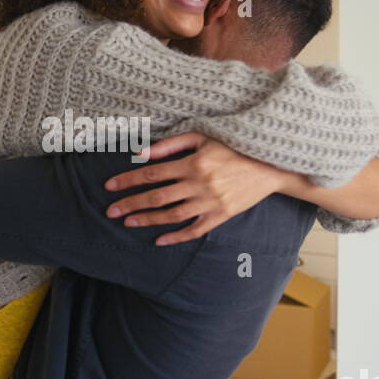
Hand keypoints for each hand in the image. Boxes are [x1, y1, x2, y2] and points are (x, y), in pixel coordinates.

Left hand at [103, 132, 294, 244]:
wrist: (269, 166)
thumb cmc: (233, 147)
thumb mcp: (202, 138)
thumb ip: (170, 145)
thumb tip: (140, 153)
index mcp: (192, 163)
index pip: (151, 173)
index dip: (128, 180)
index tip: (109, 186)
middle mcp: (199, 184)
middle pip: (157, 196)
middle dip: (130, 203)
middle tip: (110, 211)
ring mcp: (210, 202)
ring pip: (172, 215)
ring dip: (148, 219)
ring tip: (128, 222)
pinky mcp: (221, 215)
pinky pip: (195, 229)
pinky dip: (176, 237)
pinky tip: (159, 241)